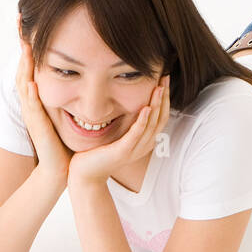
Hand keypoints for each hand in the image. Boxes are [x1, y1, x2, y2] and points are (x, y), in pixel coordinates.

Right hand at [16, 13, 72, 181]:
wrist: (62, 167)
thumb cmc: (68, 139)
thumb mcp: (72, 107)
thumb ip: (77, 88)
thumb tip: (91, 68)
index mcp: (41, 95)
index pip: (35, 63)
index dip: (32, 42)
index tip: (31, 20)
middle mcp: (34, 100)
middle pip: (25, 67)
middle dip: (23, 45)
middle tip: (21, 22)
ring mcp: (33, 112)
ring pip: (25, 82)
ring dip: (24, 64)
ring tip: (24, 44)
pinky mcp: (38, 125)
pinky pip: (32, 106)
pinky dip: (30, 92)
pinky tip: (31, 79)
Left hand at [68, 73, 170, 187]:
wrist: (85, 174)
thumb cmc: (98, 152)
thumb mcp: (117, 133)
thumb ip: (126, 121)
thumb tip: (128, 100)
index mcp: (145, 140)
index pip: (161, 116)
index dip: (165, 98)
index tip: (164, 79)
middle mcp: (144, 145)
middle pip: (161, 118)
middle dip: (164, 97)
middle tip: (166, 77)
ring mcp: (135, 149)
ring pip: (152, 124)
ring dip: (156, 104)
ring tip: (159, 88)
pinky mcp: (123, 152)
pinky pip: (136, 134)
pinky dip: (142, 121)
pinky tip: (146, 108)